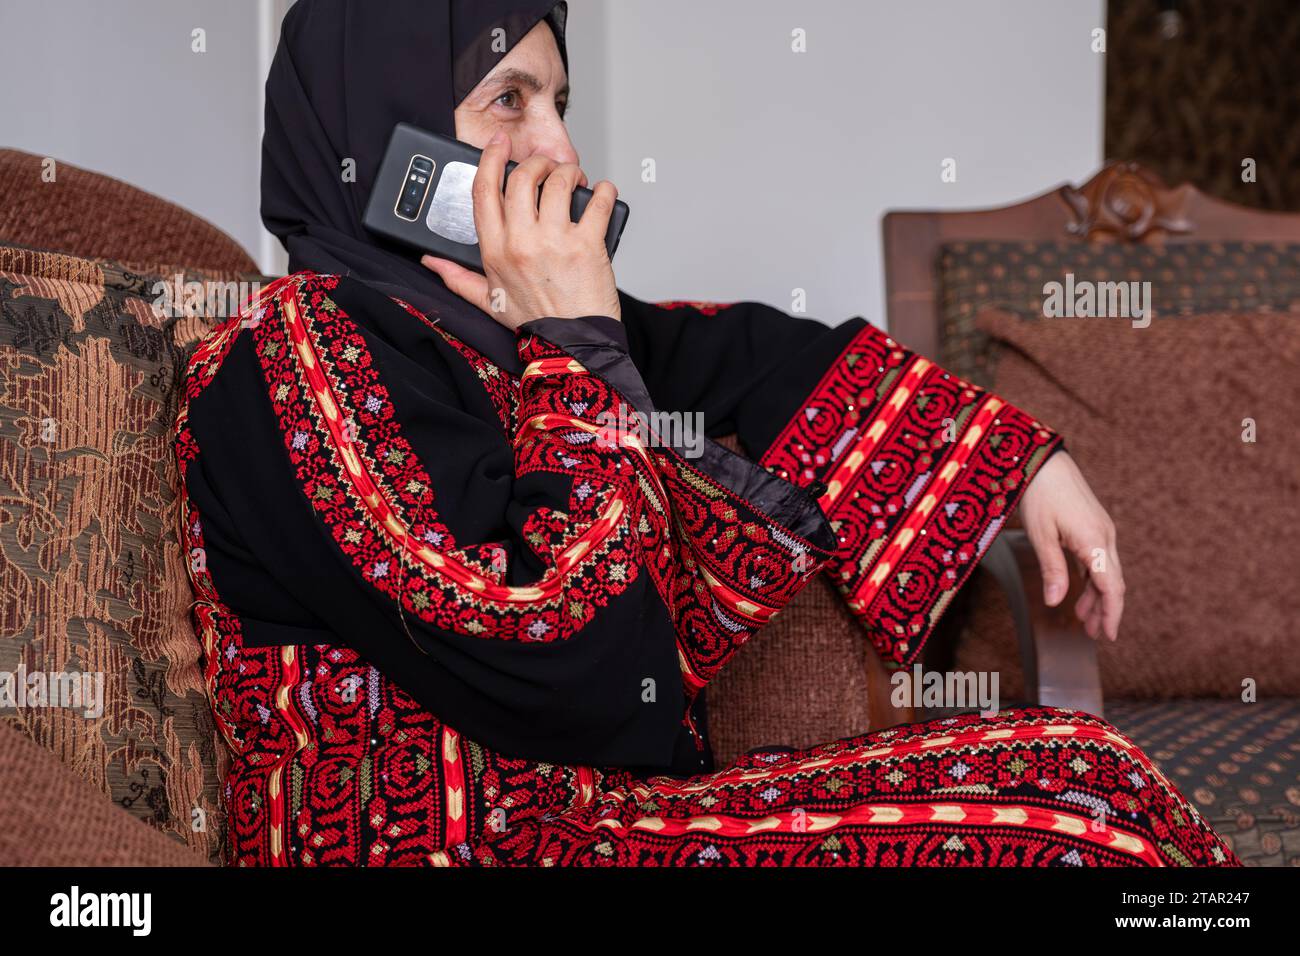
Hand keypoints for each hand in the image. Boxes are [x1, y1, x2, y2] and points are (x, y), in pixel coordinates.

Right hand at [420, 130, 621, 330]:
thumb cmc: (536, 323)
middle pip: (522, 177)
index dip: (490, 158)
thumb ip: (458, 278)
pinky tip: (602, 192)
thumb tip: (431, 261)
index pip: (484, 190)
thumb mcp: (488, 302)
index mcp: (495, 251)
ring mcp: (555, 242)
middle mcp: (522, 242)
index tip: (499, 143)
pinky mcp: (587, 245)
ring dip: (570, 172)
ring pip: (559, 181)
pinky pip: (597, 201)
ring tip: (575, 180)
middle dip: (537, 162)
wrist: (572, 348)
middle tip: (548, 167)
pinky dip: (604, 190)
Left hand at [1018, 451, 1124, 641]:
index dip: (1112, 614)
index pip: (1110, 587)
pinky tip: (1081, 591)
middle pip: (1112, 583)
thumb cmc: (1040, 493)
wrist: (1046, 460)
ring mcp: (1101, 530)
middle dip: (1106, 610)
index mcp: (1094, 541)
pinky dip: (1091, 578)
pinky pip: (1098, 559)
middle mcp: (1105, 537)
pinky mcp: (1093, 526)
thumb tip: (1055, 602)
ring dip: (1097, 596)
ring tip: (1084, 619)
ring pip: (1105, 572)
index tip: (1110, 635)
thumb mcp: (1041, 534)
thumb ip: (1052, 569)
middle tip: (1095, 635)